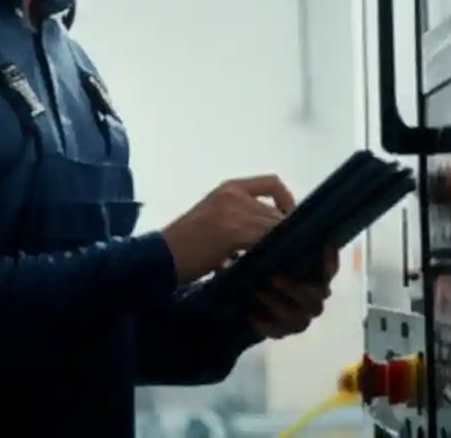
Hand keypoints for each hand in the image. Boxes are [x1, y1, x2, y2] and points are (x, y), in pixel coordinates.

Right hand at [160, 174, 295, 282]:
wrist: (161, 256)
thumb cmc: (185, 242)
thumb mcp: (214, 216)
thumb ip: (240, 215)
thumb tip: (271, 229)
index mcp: (229, 188)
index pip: (272, 182)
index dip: (288, 200)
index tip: (288, 221)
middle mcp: (234, 195)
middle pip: (276, 210)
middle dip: (286, 231)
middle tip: (288, 250)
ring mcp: (235, 213)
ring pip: (274, 227)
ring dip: (282, 245)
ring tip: (280, 261)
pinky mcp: (234, 233)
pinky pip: (266, 241)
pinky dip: (273, 254)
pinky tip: (270, 267)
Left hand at [248, 248, 340, 338]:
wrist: (247, 292)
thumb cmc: (265, 267)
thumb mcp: (271, 252)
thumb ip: (280, 241)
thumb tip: (279, 222)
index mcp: (316, 278)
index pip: (330, 271)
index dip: (329, 262)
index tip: (323, 247)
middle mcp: (314, 300)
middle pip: (316, 298)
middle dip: (295, 288)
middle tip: (274, 277)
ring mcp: (300, 318)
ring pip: (299, 319)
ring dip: (278, 305)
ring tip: (258, 292)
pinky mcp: (282, 330)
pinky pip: (278, 332)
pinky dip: (265, 324)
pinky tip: (251, 312)